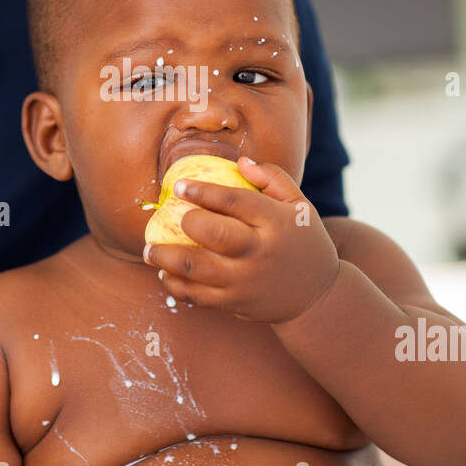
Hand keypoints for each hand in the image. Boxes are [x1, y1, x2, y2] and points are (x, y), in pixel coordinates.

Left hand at [142, 155, 339, 322]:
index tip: (179, 186)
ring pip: (196, 268)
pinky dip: (175, 285)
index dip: (204, 191)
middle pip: (214, 234)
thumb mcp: (300, 205)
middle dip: (184, 222)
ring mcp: (246, 281)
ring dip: (165, 257)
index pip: (236, 201)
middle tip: (168, 216)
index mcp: (277, 223)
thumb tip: (240, 162)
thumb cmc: (303, 242)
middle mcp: (260, 252)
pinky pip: (197, 296)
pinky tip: (165, 272)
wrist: (317, 297)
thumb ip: (273, 179)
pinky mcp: (235, 303)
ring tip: (149, 249)